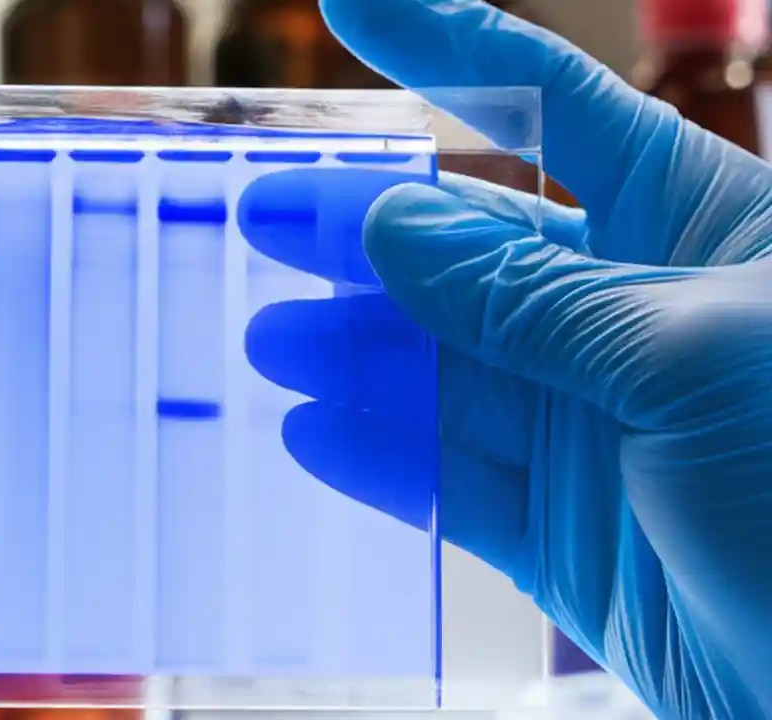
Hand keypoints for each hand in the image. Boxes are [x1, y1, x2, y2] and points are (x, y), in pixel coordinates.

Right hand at [240, 1, 771, 717]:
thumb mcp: (689, 355)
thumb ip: (527, 296)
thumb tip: (389, 226)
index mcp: (713, 230)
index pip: (557, 111)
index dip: (448, 49)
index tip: (349, 4)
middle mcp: (643, 317)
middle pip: (474, 251)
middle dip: (366, 231)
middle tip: (265, 212)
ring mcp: (598, 425)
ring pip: (447, 372)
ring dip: (357, 356)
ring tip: (271, 343)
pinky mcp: (567, 529)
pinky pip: (452, 479)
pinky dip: (382, 459)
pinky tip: (312, 433)